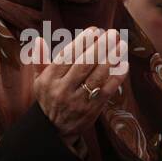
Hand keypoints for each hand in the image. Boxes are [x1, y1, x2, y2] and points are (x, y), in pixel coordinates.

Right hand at [31, 26, 128, 143]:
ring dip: (111, 59)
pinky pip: (107, 90)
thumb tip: (38, 40)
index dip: (82, 42)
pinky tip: (124, 65)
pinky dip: (117, 77)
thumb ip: (39, 60)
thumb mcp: (39, 81)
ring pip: (97, 76)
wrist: (54, 130)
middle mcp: (63, 89)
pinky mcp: (93, 109)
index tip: (94, 30)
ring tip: (121, 45)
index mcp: (49, 79)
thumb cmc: (49, 99)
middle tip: (112, 33)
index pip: (67, 56)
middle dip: (99, 47)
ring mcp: (79, 100)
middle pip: (84, 64)